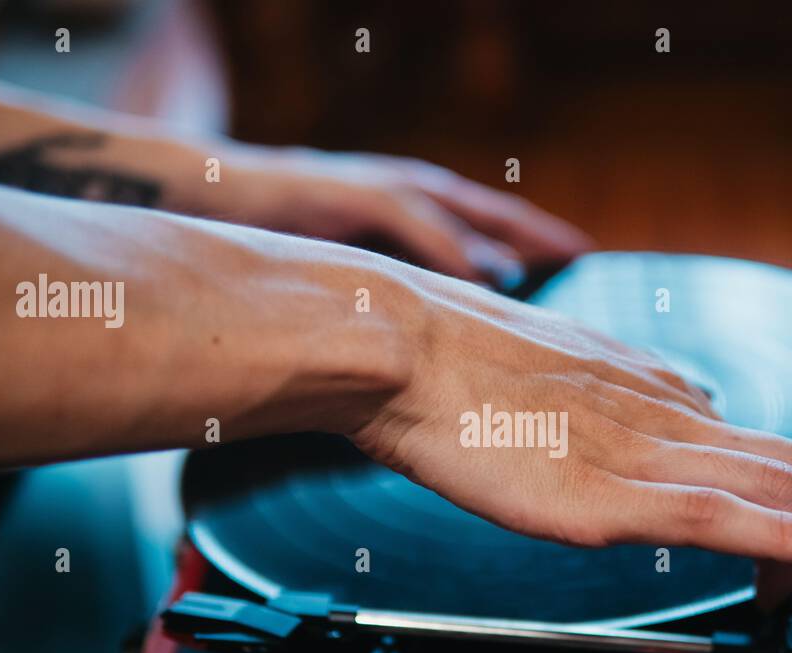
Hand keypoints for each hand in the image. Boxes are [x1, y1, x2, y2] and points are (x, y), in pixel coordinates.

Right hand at [213, 146, 593, 283]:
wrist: (210, 190)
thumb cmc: (281, 233)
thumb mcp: (351, 257)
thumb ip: (398, 280)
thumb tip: (435, 324)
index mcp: (406, 206)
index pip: (482, 222)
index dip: (529, 237)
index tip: (575, 257)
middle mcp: (402, 192)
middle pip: (484, 210)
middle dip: (533, 231)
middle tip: (580, 251)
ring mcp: (377, 191)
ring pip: (455, 212)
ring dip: (498, 236)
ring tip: (542, 260)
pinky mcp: (350, 198)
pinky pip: (411, 224)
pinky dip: (448, 250)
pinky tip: (478, 276)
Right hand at [351, 270, 791, 617]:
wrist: (398, 347)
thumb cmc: (451, 362)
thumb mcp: (550, 374)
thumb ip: (604, 406)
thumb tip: (633, 425)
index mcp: (652, 391)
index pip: (767, 445)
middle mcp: (668, 414)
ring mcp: (644, 450)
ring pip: (787, 488)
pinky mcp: (608, 492)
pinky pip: (722, 516)